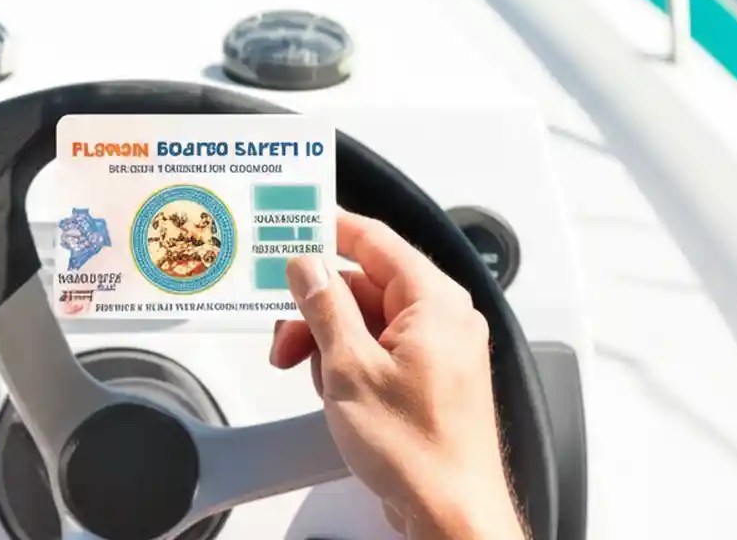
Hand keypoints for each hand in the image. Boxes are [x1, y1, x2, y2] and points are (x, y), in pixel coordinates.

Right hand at [271, 212, 525, 539]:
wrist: (450, 515)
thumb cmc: (419, 452)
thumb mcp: (349, 368)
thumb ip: (324, 307)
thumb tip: (307, 266)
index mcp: (434, 302)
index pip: (375, 240)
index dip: (329, 229)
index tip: (293, 225)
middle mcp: (442, 319)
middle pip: (364, 284)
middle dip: (318, 309)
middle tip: (286, 334)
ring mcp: (437, 349)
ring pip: (366, 320)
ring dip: (329, 341)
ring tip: (313, 375)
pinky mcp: (428, 377)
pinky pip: (378, 348)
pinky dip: (348, 362)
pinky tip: (334, 391)